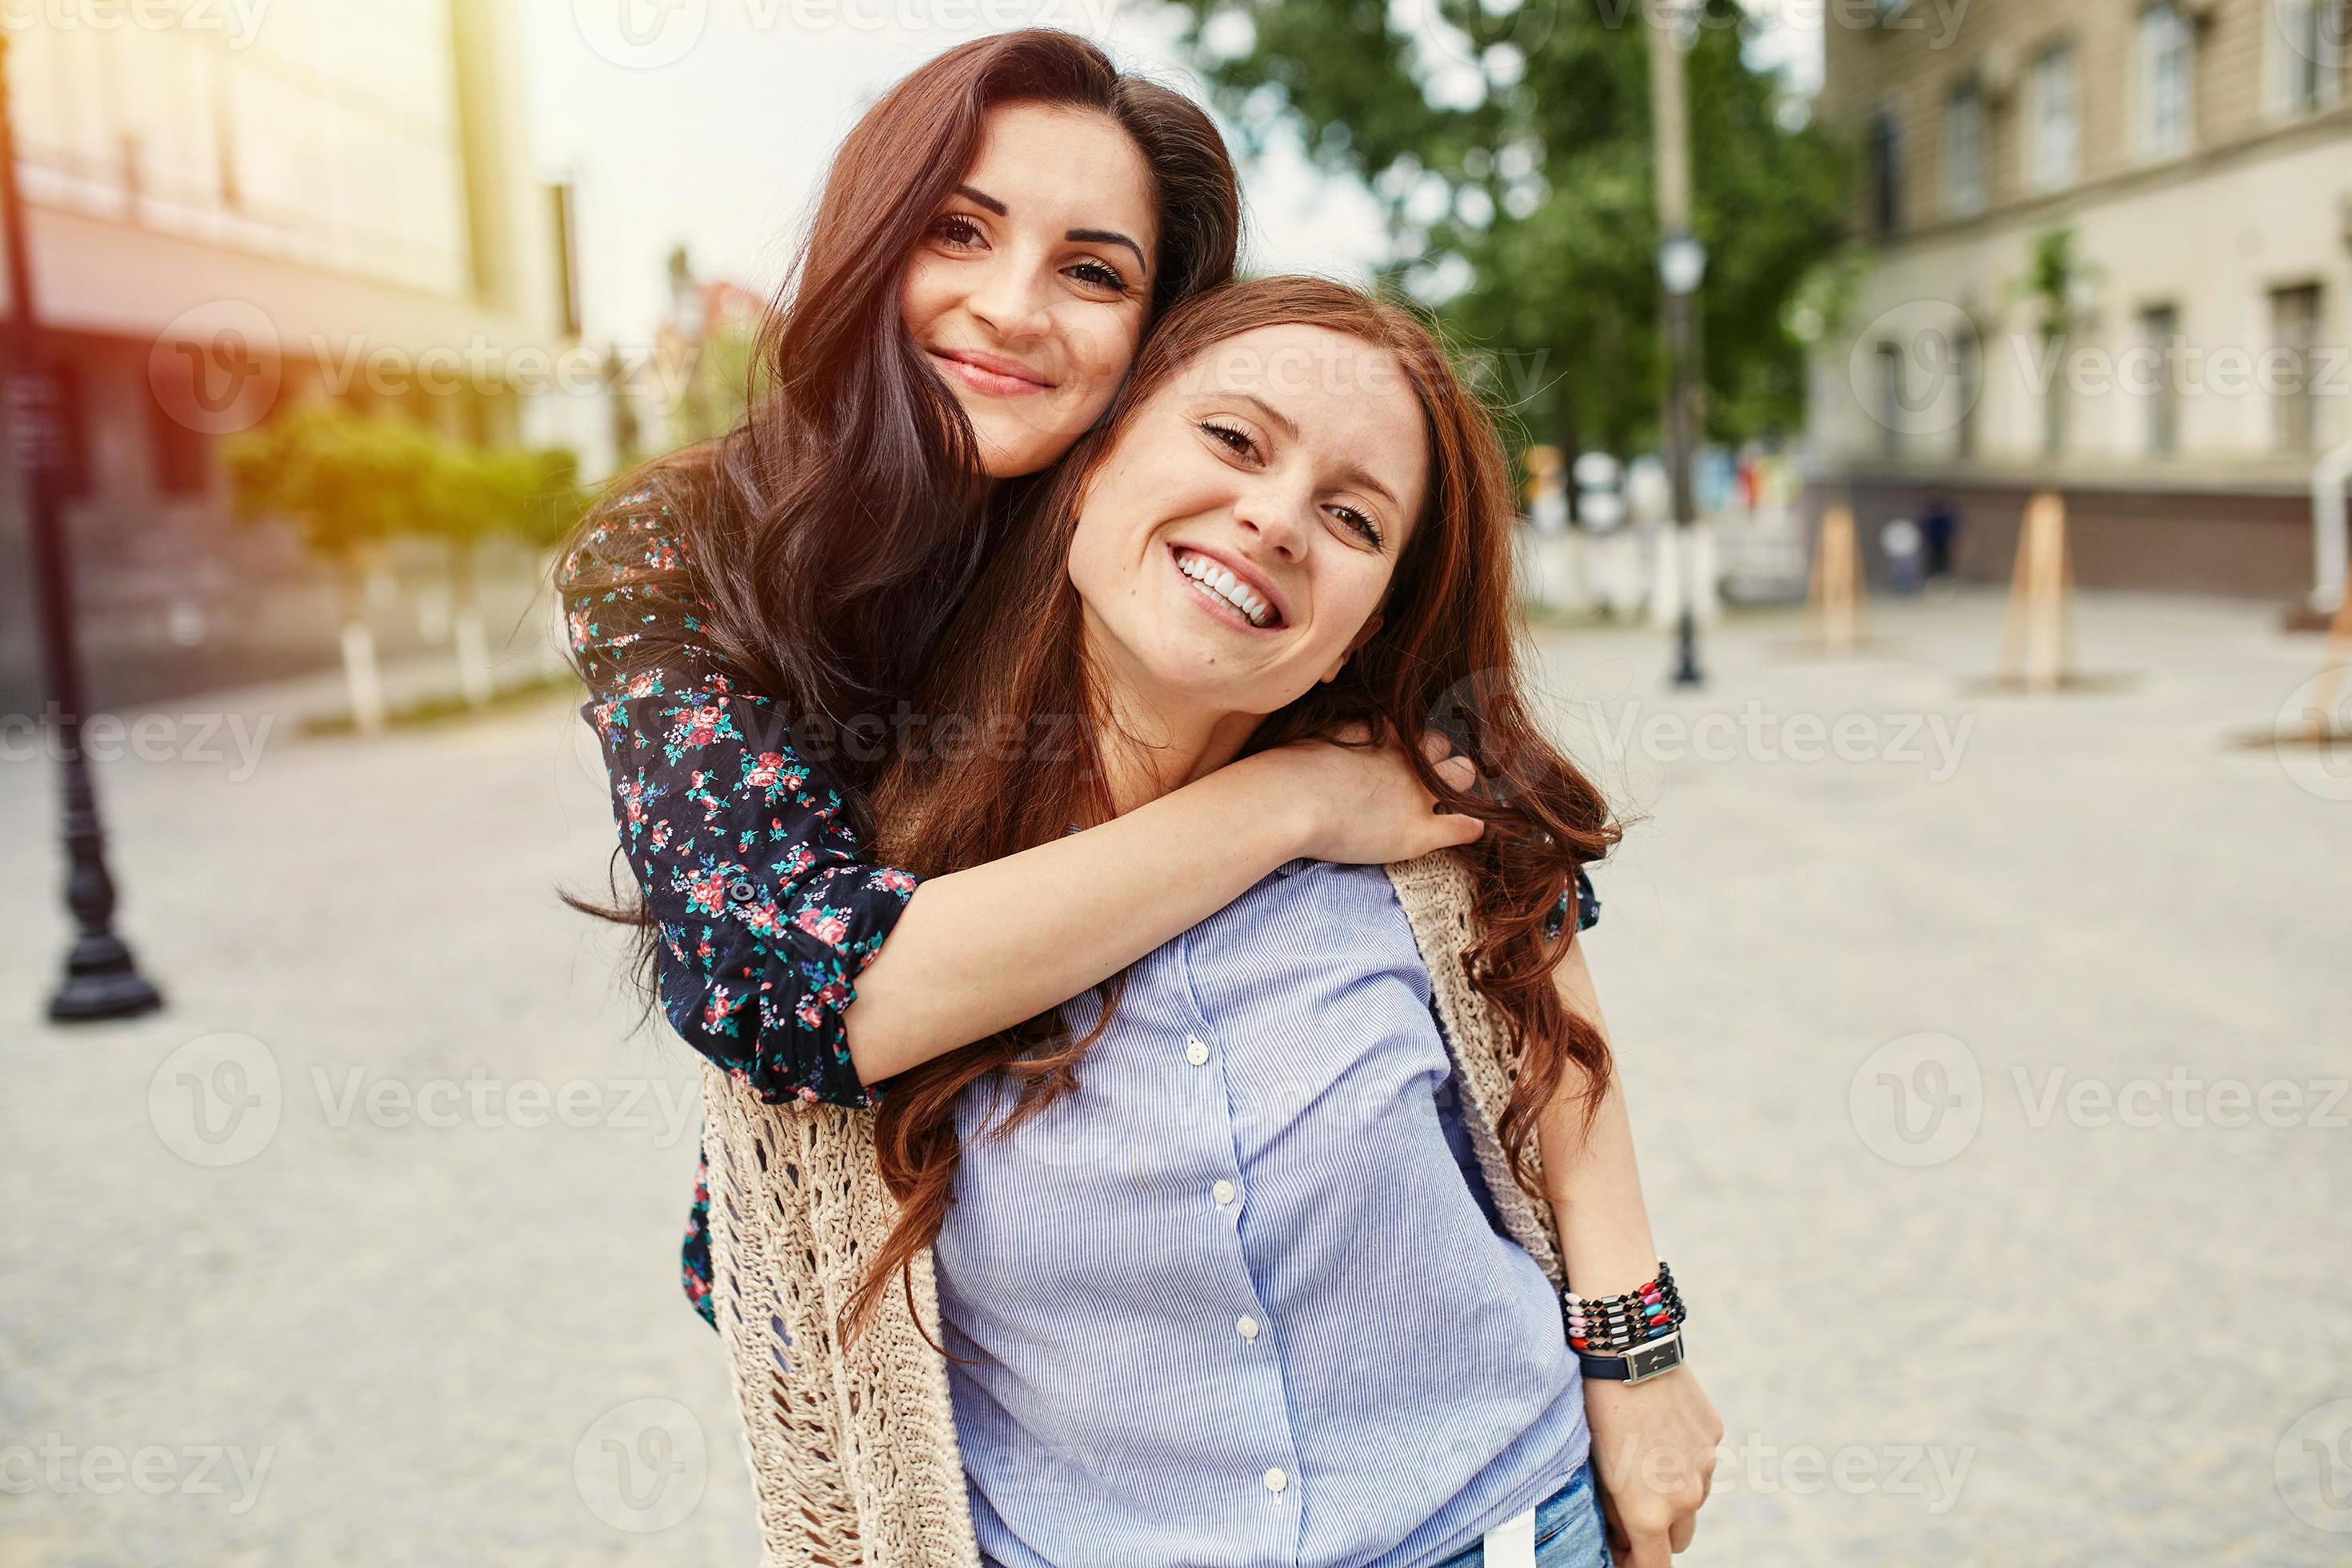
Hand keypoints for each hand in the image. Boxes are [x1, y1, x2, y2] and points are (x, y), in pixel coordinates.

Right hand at [1256, 726, 1483, 865]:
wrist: (1289, 800)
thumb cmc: (1288, 768)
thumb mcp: (1317, 733)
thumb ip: (1340, 734)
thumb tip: (1335, 742)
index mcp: (1383, 730)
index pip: (1411, 729)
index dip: (1409, 744)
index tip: (1402, 754)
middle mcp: (1406, 756)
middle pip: (1441, 747)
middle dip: (1439, 758)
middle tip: (1431, 774)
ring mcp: (1416, 793)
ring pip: (1462, 778)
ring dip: (1460, 785)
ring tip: (1456, 796)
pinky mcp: (1417, 832)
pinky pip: (1461, 826)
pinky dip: (1469, 827)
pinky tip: (1474, 828)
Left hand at [1584, 1367, 1721, 1566]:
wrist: (1628, 1351)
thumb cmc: (1599, 1411)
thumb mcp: (1597, 1471)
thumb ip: (1616, 1513)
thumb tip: (1625, 1536)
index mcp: (1650, 1513)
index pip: (1654, 1566)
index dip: (1636, 1565)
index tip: (1623, 1556)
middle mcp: (1685, 1497)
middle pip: (1679, 1539)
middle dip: (1657, 1532)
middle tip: (1631, 1508)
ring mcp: (1706, 1465)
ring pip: (1693, 1498)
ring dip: (1674, 1493)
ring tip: (1644, 1458)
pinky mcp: (1714, 1435)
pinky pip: (1701, 1460)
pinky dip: (1684, 1456)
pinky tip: (1660, 1428)